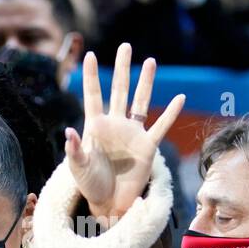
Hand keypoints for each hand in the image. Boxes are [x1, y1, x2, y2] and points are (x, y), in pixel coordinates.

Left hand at [65, 44, 183, 222]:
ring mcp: (132, 133)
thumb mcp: (77, 168)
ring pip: (141, 101)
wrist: (109, 201)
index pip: (93, 97)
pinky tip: (180, 98)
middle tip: (125, 46)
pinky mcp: (148, 146)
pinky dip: (171, 114)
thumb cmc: (90, 184)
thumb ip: (74, 150)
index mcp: (95, 127)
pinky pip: (161, 127)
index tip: (88, 55)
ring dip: (146, 82)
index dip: (91, 77)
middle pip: (119, 91)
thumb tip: (69, 132)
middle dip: (122, 69)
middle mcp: (115, 125)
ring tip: (150, 61)